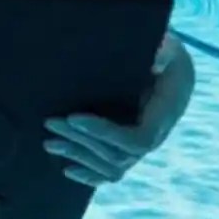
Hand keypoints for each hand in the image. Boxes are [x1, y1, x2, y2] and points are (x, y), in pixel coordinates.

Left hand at [44, 33, 191, 186]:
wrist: (168, 64)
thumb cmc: (162, 49)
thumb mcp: (165, 44)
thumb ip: (161, 51)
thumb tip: (153, 60)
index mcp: (165, 112)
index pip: (138, 139)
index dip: (105, 133)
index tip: (73, 118)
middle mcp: (157, 134)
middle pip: (118, 155)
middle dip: (81, 140)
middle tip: (50, 123)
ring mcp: (143, 144)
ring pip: (113, 167)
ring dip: (79, 156)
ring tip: (49, 143)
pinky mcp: (130, 147)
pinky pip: (112, 171)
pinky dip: (90, 174)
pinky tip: (68, 169)